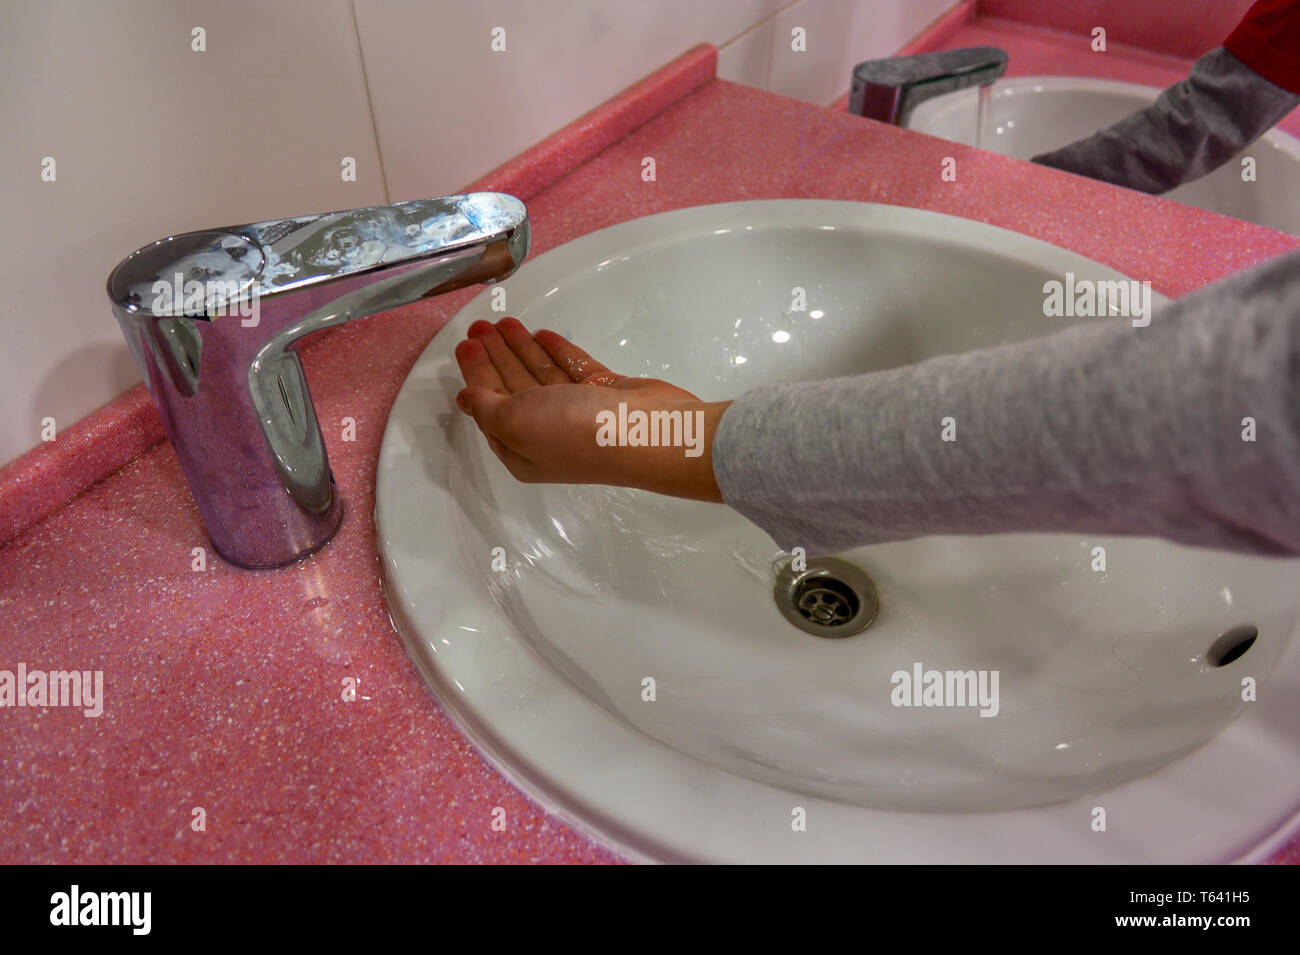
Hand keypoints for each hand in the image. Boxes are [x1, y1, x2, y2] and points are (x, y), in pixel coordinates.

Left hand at [454, 317, 727, 501]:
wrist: (644, 431)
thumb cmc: (573, 432)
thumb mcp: (514, 422)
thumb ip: (486, 408)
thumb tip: (466, 399)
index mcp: (522, 450)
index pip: (490, 410)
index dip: (476, 376)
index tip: (466, 345)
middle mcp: (548, 434)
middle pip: (514, 390)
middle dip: (495, 357)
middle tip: (480, 326)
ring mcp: (578, 413)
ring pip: (543, 376)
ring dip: (522, 349)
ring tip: (505, 322)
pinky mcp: (605, 394)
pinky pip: (574, 369)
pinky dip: (557, 352)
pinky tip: (543, 335)